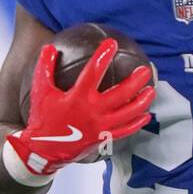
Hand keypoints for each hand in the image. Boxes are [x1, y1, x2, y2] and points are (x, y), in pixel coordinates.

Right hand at [7, 39, 154, 177]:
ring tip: (151, 91)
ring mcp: (100, 126)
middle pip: (120, 94)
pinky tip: (146, 115)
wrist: (44, 150)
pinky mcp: (103, 138)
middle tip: (145, 70)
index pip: (93, 72)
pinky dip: (137, 123)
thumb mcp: (41, 91)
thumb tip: (49, 47)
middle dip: (135, 81)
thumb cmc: (42, 117)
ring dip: (141, 102)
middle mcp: (92, 112)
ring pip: (127, 113)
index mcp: (77, 98)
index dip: (102, 56)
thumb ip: (44, 68)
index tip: (111, 43)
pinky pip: (125, 130)